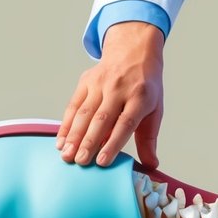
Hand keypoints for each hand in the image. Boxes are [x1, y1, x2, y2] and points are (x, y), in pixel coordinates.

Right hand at [58, 21, 164, 167]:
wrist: (133, 51)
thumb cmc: (145, 87)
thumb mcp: (155, 109)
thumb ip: (149, 139)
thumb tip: (151, 166)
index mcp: (140, 97)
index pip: (126, 123)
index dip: (113, 143)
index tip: (102, 161)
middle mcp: (119, 88)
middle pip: (102, 118)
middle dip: (89, 142)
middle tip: (80, 162)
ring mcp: (101, 83)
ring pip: (84, 112)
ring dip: (74, 135)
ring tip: (67, 155)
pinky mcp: (86, 81)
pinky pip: (74, 105)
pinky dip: (66, 124)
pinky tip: (61, 140)